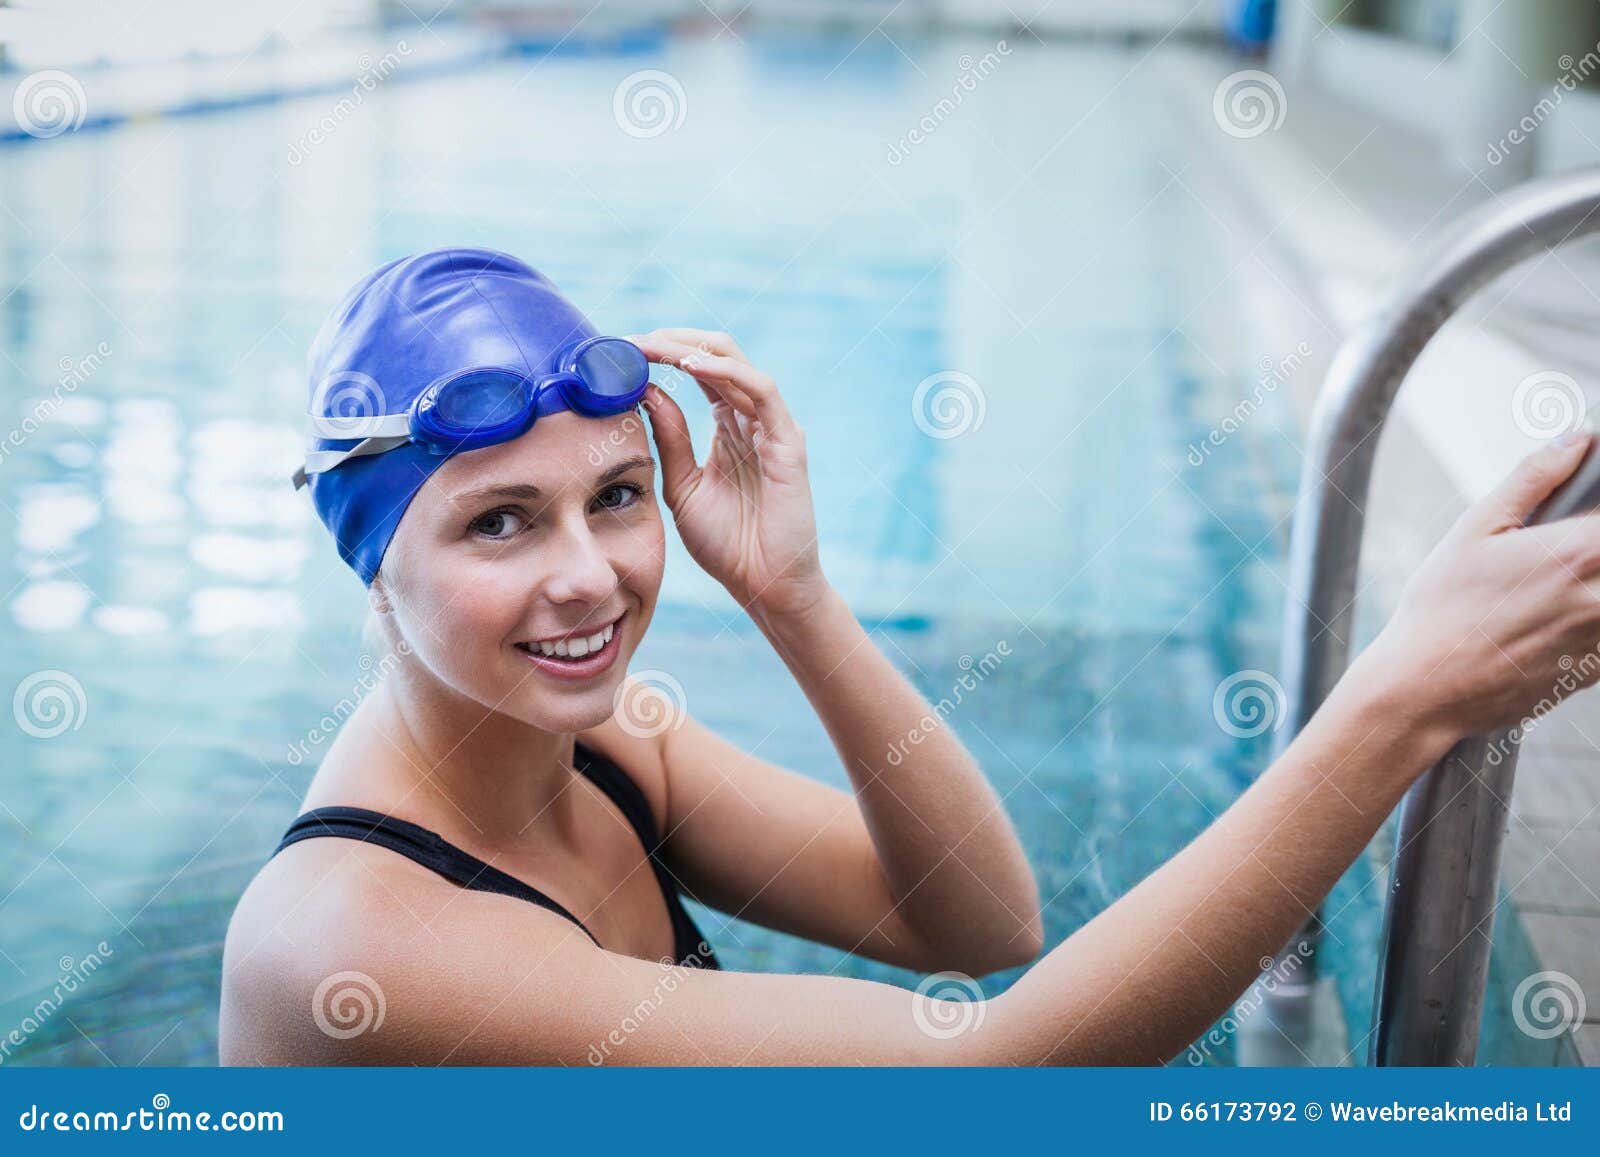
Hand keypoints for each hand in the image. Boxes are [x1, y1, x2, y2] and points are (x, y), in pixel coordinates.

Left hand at [629, 328, 826, 618]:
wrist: (763, 585)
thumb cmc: (728, 544)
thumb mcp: (683, 485)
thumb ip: (670, 439)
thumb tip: (646, 392)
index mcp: (730, 427)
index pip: (700, 370)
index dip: (664, 353)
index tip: (621, 350)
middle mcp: (753, 419)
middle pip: (718, 355)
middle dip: (673, 340)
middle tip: (631, 340)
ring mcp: (773, 427)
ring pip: (736, 364)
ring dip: (693, 348)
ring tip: (653, 344)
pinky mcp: (788, 441)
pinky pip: (761, 390)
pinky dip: (727, 371)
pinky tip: (693, 365)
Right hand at [1362, 431, 1599, 740]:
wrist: (1425, 689)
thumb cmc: (1439, 611)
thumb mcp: (1474, 529)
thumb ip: (1533, 478)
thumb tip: (1575, 439)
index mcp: (1579, 550)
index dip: (1599, 510)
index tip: (1584, 514)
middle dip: (1593, 547)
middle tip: (1564, 549)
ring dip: (1594, 583)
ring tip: (1554, 582)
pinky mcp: (1598, 670)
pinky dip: (1592, 617)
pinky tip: (1550, 616)